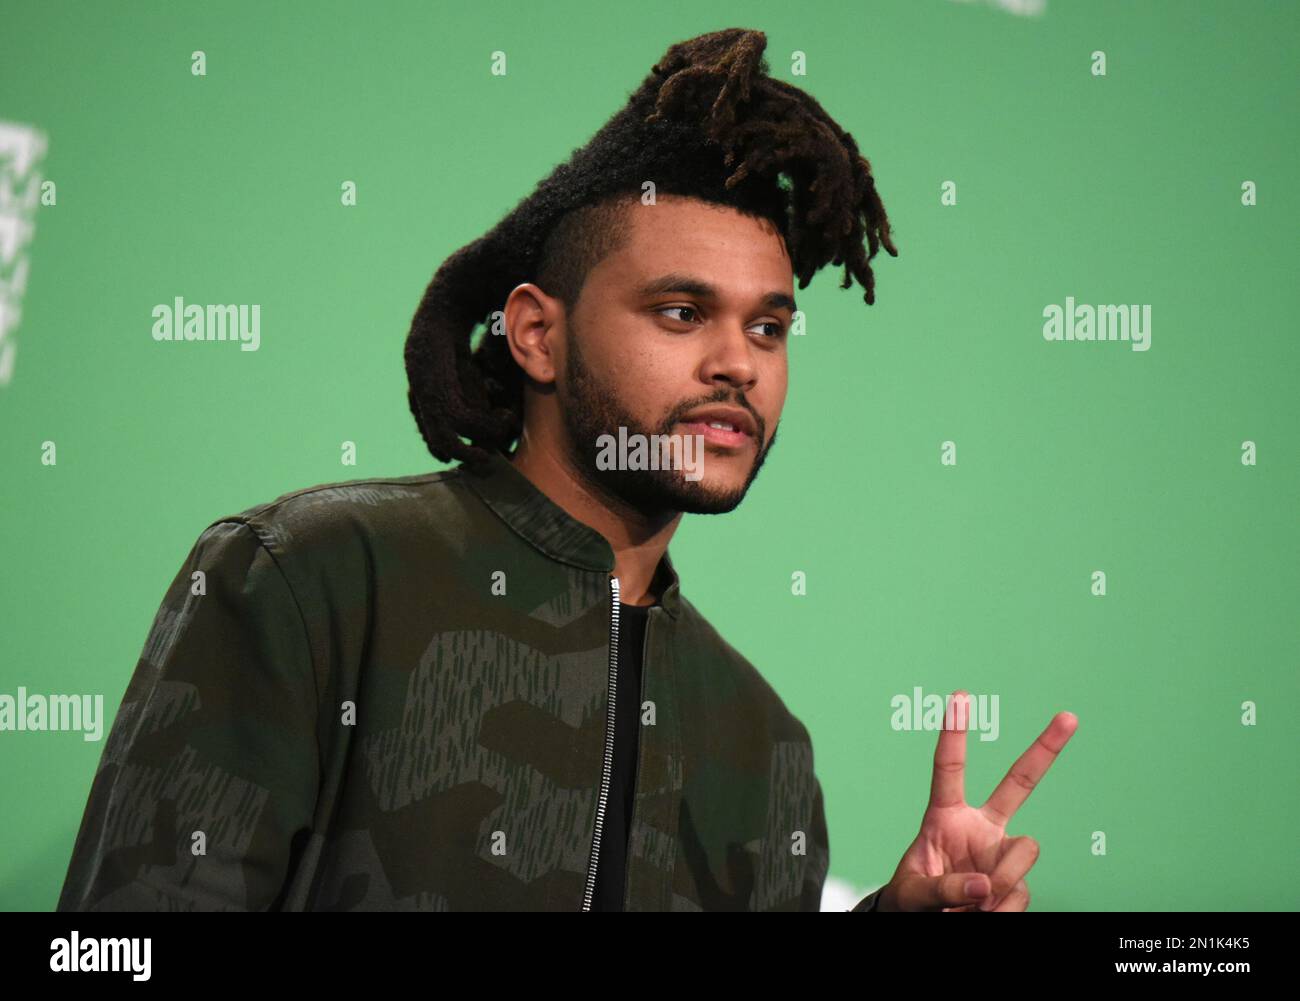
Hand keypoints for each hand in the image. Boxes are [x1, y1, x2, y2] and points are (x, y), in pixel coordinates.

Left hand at [875, 691, 1077, 911]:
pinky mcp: (1017, 884)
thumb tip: (985, 887)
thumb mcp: (912, 894)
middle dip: (1045, 749)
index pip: (948, 770)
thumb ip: (943, 888)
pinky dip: (1001, 911)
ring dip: (1000, 882)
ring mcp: (1002, 855)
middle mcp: (981, 828)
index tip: (962, 696)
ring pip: (1024, 852)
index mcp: (945, 817)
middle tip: (1069, 716)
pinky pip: (1021, 892)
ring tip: (971, 907)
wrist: (924, 925)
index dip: (954, 734)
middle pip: (1019, 783)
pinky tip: (982, 915)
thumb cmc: (910, 903)